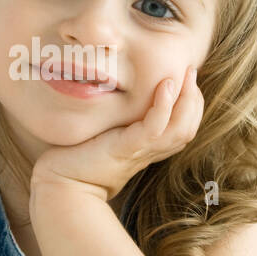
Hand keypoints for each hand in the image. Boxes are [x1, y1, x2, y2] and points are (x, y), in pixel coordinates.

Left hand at [31, 65, 202, 202]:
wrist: (61, 185)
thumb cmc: (76, 159)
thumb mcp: (103, 134)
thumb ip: (115, 120)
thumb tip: (112, 92)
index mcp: (147, 148)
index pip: (183, 127)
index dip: (191, 103)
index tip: (186, 78)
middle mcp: (149, 150)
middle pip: (188, 127)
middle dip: (195, 98)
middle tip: (190, 70)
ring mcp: (140, 150)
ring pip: (180, 128)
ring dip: (186, 99)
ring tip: (183, 73)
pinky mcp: (127, 148)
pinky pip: (155, 127)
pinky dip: (164, 106)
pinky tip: (165, 85)